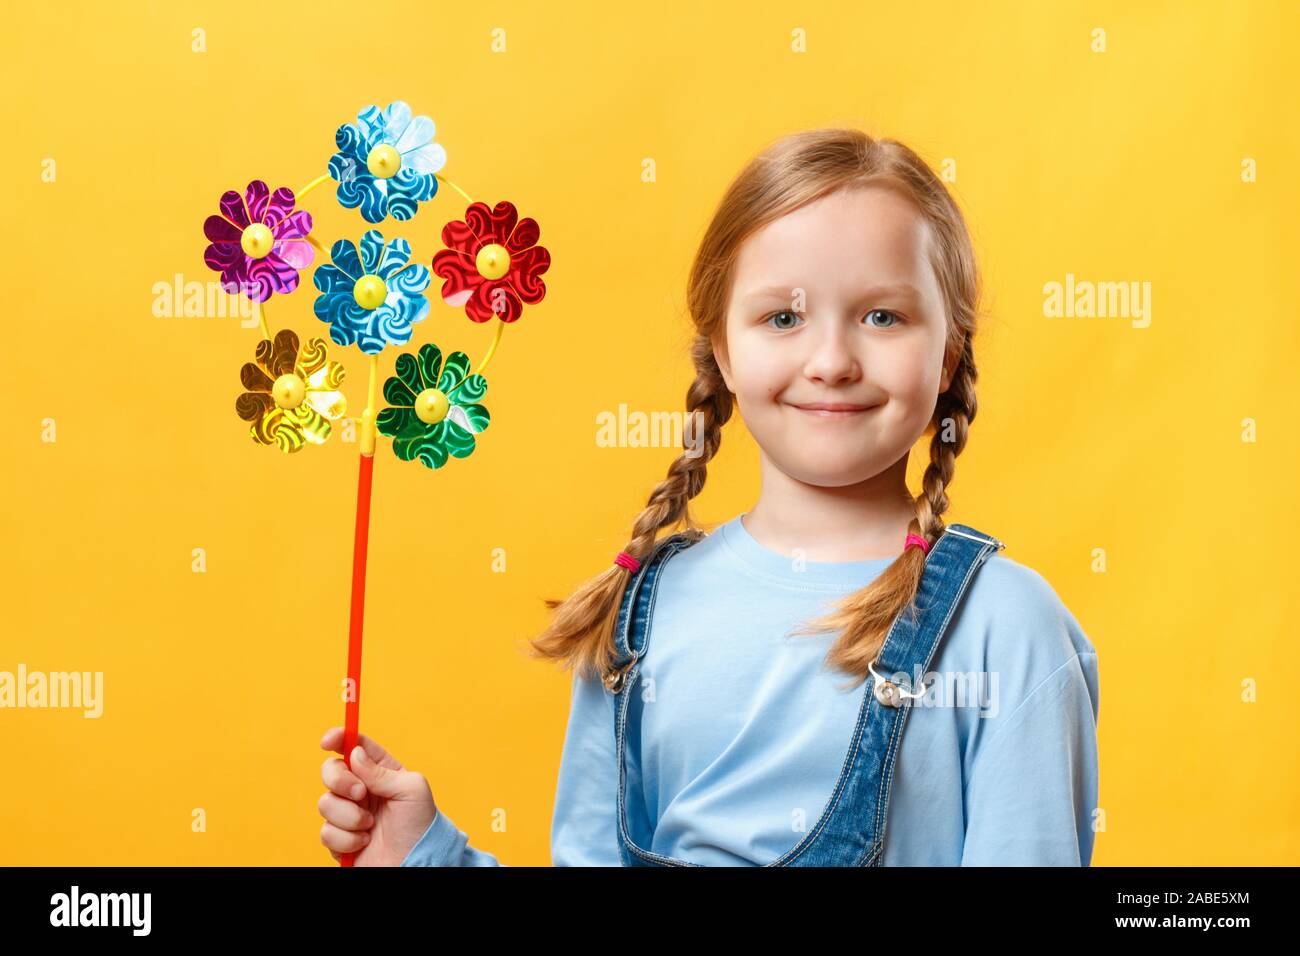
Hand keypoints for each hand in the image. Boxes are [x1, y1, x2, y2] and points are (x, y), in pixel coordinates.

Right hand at [318, 727, 436, 865]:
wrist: (415, 862)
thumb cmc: (420, 825)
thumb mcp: (411, 790)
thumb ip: (382, 771)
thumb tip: (354, 755)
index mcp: (380, 771)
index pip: (355, 746)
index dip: (339, 738)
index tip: (328, 741)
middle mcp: (360, 789)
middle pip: (330, 770)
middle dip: (340, 780)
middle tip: (360, 793)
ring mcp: (348, 813)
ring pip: (325, 803)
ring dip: (349, 816)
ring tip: (370, 826)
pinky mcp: (339, 839)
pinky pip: (326, 831)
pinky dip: (347, 838)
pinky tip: (364, 842)